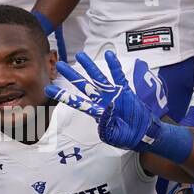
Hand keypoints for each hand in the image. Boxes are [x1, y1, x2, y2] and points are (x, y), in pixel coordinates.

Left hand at [49, 50, 163, 150]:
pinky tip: (109, 55)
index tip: (49, 88)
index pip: (76, 102)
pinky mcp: (125, 91)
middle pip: (83, 85)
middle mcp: (101, 101)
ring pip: (98, 77)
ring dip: (90, 66)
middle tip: (60, 65)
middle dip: (71, 75)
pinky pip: (118, 76)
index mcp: (96, 113)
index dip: (62, 95)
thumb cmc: (127, 137)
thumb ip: (106, 126)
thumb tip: (105, 110)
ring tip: (81, 55)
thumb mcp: (113, 136)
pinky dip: (114, 66)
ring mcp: (113, 94)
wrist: (144, 134)